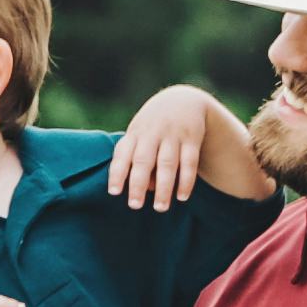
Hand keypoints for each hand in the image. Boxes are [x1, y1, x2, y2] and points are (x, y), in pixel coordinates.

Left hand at [111, 86, 215, 209]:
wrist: (184, 99)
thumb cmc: (154, 127)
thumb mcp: (140, 134)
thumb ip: (136, 160)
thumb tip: (145, 189)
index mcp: (135, 133)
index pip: (123, 154)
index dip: (117, 173)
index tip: (114, 192)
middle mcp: (152, 133)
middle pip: (143, 160)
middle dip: (138, 183)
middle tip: (135, 205)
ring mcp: (173, 135)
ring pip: (167, 163)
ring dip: (163, 187)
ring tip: (160, 208)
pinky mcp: (192, 138)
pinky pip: (190, 162)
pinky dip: (186, 180)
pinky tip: (182, 197)